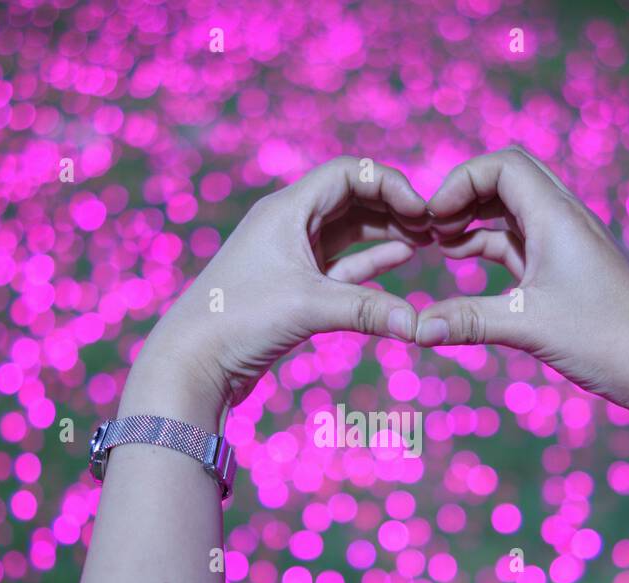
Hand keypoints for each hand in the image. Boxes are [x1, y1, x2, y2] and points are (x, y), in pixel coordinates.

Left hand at [123, 156, 430, 425]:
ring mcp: (290, 255)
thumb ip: (368, 309)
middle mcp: (287, 224)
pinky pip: (341, 264)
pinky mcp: (292, 286)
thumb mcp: (308, 306)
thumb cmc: (239, 321)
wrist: (193, 363)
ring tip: (428, 241)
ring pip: (349, 232)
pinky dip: (370, 260)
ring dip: (386, 234)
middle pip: (352, 199)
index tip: (423, 211)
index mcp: (286, 210)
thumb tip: (419, 326)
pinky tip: (402, 257)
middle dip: (394, 209)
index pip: (348, 174)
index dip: (389, 184)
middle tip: (435, 227)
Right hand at [418, 147, 628, 411]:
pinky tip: (464, 265)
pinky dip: (488, 246)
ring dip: (474, 221)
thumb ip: (467, 321)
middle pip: (505, 180)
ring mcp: (566, 245)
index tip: (432, 218)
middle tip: (431, 229)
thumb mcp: (528, 326)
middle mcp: (563, 220)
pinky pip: (519, 243)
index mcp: (556, 216)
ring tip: (438, 245)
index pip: (502, 165)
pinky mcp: (567, 271)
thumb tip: (413, 330)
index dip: (460, 181)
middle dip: (463, 196)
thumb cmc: (608, 339)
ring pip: (511, 212)